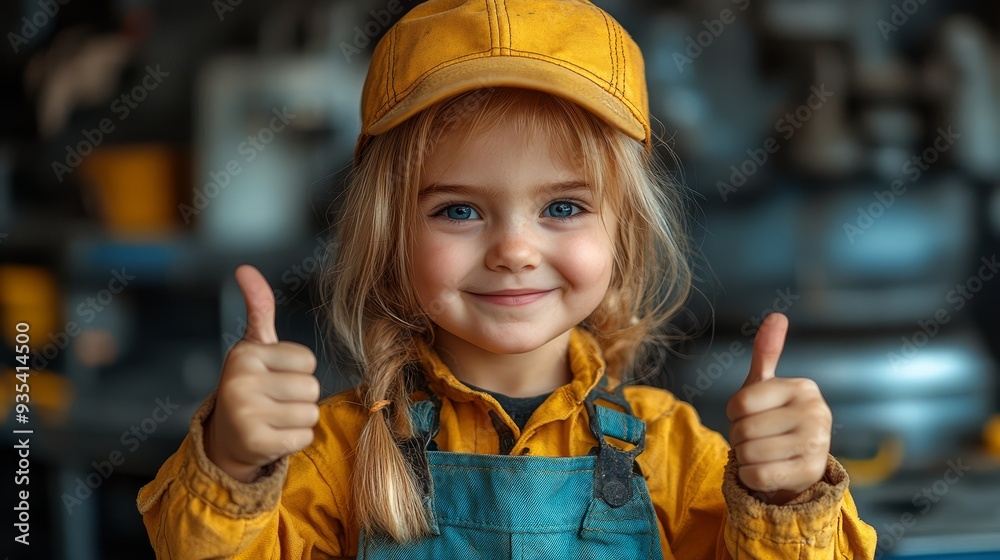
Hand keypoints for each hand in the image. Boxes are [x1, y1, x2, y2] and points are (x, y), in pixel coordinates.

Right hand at [204, 264, 319, 482]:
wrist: (226, 437)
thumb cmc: (251, 384)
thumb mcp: (254, 346)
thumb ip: (259, 308)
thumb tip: (244, 269)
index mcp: (245, 354)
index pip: (308, 361)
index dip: (299, 371)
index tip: (274, 377)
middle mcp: (239, 381)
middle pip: (311, 387)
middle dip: (300, 396)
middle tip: (275, 401)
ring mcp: (245, 414)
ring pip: (309, 413)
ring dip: (299, 419)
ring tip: (274, 417)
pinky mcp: (255, 443)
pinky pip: (303, 437)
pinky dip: (295, 439)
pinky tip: (273, 435)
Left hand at [726, 313, 832, 504]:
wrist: (798, 466)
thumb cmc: (774, 420)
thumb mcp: (766, 387)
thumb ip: (767, 352)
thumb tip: (777, 315)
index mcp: (802, 387)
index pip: (739, 403)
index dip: (735, 415)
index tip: (751, 416)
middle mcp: (816, 412)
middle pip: (743, 430)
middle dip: (739, 439)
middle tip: (756, 440)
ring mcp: (817, 443)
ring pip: (749, 454)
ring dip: (745, 458)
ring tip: (763, 454)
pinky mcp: (810, 472)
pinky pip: (757, 476)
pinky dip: (751, 477)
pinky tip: (767, 471)